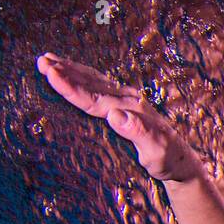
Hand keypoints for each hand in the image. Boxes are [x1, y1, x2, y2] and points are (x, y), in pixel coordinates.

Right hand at [35, 52, 200, 182]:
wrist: (182, 162)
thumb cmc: (168, 160)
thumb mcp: (156, 152)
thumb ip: (138, 133)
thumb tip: (115, 115)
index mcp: (130, 109)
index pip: (94, 97)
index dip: (71, 86)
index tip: (51, 74)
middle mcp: (128, 100)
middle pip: (91, 83)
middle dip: (65, 71)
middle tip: (41, 61)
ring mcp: (127, 100)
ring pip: (94, 80)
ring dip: (70, 70)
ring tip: (48, 60)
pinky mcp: (125, 105)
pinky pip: (99, 85)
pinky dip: (82, 76)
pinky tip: (71, 72)